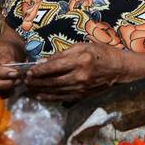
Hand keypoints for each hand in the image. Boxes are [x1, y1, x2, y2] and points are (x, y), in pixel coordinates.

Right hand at [0, 40, 23, 92]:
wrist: (2, 54)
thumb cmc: (2, 50)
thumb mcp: (6, 50)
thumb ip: (9, 61)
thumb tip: (14, 71)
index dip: (1, 72)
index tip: (15, 73)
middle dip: (4, 83)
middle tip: (18, 79)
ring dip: (6, 88)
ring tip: (18, 81)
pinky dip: (5, 92)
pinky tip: (13, 86)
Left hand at [24, 43, 144, 101]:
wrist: (120, 70)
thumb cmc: (101, 54)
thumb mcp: (83, 46)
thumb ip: (63, 54)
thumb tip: (45, 61)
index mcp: (80, 60)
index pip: (54, 66)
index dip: (39, 70)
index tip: (29, 71)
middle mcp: (80, 76)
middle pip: (52, 80)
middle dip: (36, 81)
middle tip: (24, 81)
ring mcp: (82, 88)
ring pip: (56, 90)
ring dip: (40, 90)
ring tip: (28, 89)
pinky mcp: (83, 95)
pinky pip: (63, 98)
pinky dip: (50, 98)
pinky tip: (40, 97)